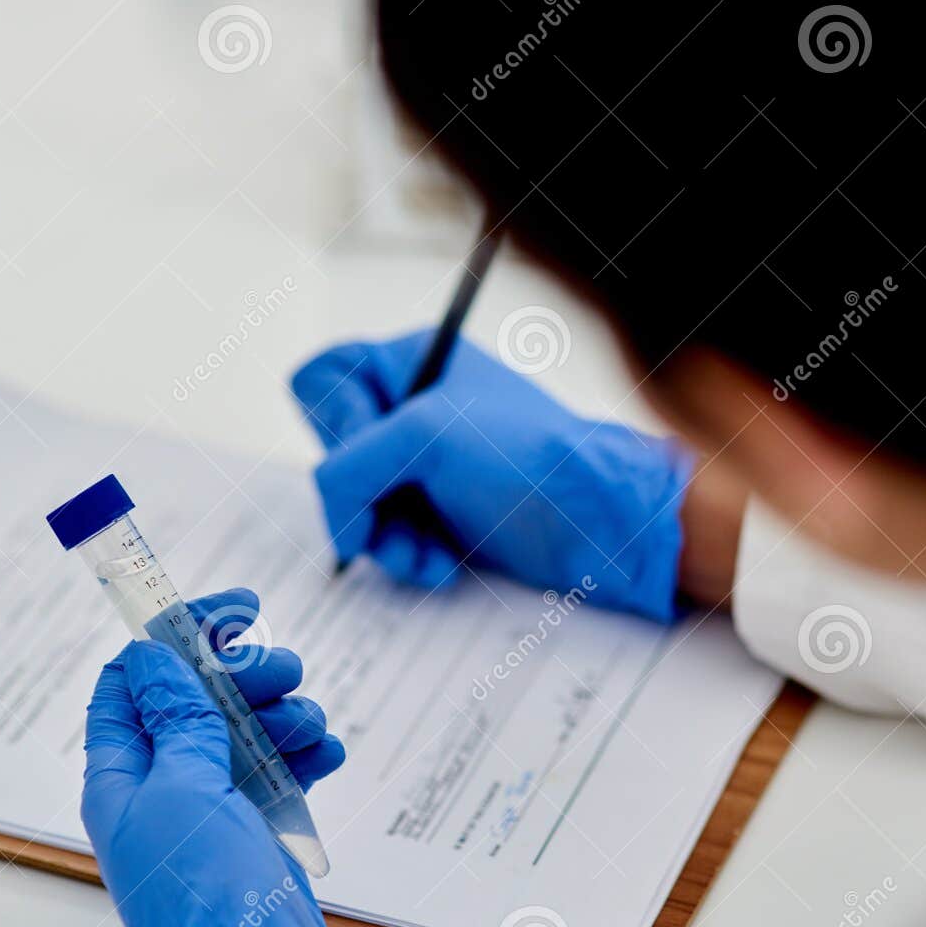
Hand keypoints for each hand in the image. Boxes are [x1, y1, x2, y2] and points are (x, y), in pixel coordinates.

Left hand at [80, 588, 348, 926]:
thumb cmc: (205, 899)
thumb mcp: (183, 791)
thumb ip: (177, 720)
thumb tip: (154, 657)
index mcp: (121, 778)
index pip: (131, 684)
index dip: (173, 639)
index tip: (228, 611)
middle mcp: (161, 791)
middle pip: (197, 702)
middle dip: (241, 675)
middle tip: (283, 667)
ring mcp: (210, 814)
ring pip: (244, 734)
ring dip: (280, 715)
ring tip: (310, 722)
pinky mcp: (254, 836)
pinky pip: (278, 776)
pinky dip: (302, 756)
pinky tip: (327, 751)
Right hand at [291, 331, 694, 619]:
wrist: (603, 525)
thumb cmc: (532, 459)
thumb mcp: (428, 439)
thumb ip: (349, 466)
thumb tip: (336, 520)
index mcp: (412, 361)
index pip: (321, 382)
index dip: (336, 424)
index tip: (375, 448)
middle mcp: (413, 406)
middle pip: (333, 452)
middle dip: (361, 496)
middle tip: (394, 511)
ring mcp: (425, 462)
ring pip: (355, 504)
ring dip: (386, 538)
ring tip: (423, 554)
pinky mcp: (439, 510)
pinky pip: (386, 536)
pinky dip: (406, 555)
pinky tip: (441, 565)